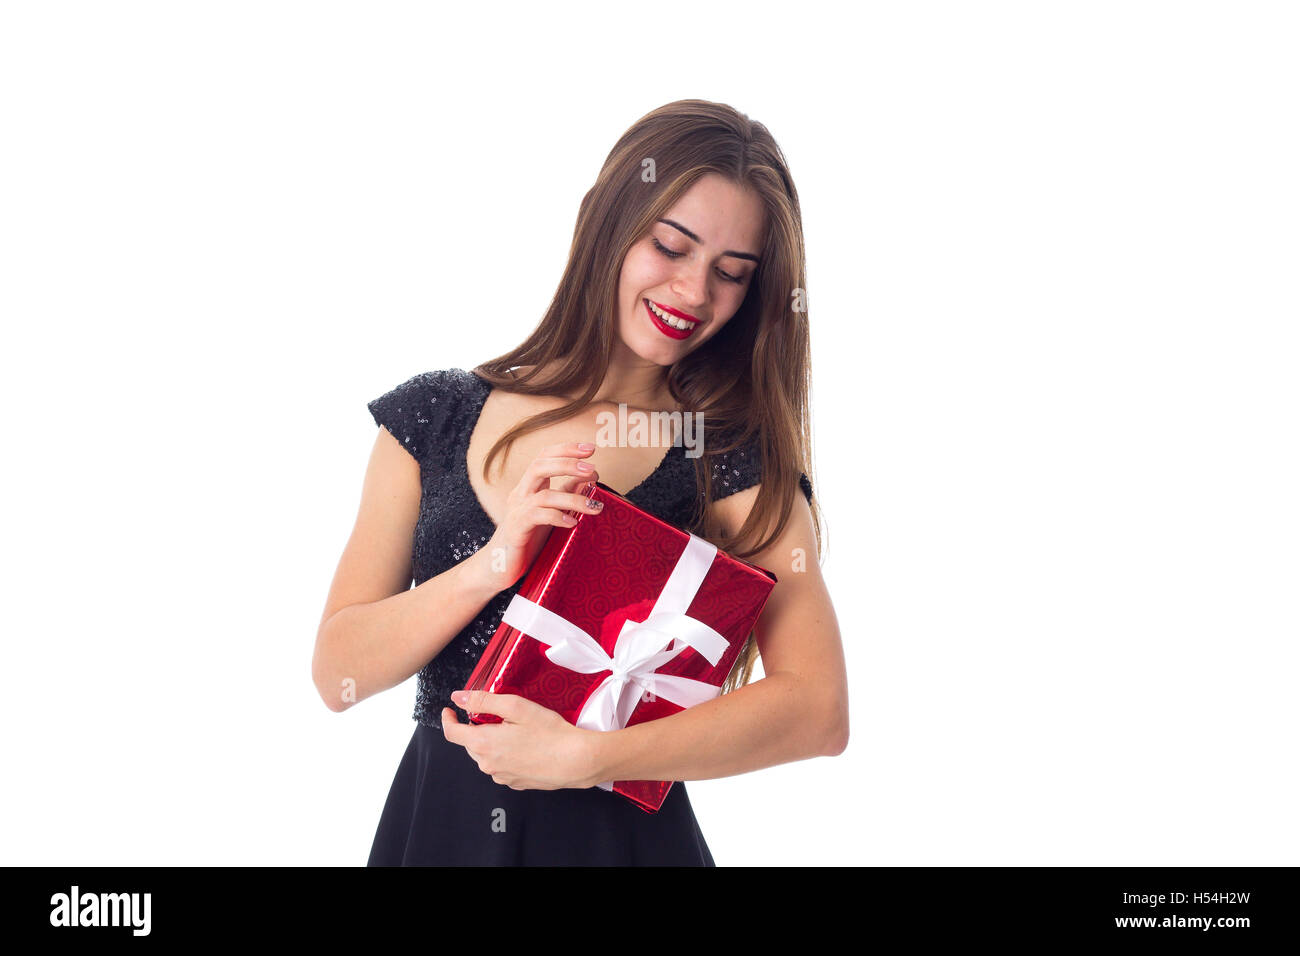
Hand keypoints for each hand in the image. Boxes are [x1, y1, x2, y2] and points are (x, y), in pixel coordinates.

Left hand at [442, 690, 603, 790]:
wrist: (576, 760)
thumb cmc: (550, 733)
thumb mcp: (515, 707)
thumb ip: (483, 701)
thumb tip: (458, 698)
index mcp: (483, 744)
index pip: (452, 733)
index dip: (448, 719)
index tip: (450, 711)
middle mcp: (488, 764)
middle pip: (470, 743)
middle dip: (477, 728)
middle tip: (498, 715)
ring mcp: (501, 776)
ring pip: (486, 755)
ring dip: (493, 742)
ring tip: (517, 730)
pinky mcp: (515, 782)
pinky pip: (501, 765)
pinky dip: (506, 754)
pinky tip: (525, 746)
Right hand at [469, 440, 605, 593]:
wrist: (498, 567)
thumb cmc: (527, 540)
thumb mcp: (550, 514)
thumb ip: (565, 496)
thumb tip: (588, 479)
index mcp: (528, 487)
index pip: (544, 457)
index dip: (566, 449)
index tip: (590, 449)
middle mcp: (520, 494)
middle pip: (539, 465)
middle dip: (567, 463)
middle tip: (592, 470)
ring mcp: (516, 511)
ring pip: (544, 495)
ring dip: (574, 498)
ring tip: (596, 506)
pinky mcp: (516, 530)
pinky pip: (537, 517)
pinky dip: (558, 517)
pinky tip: (573, 523)